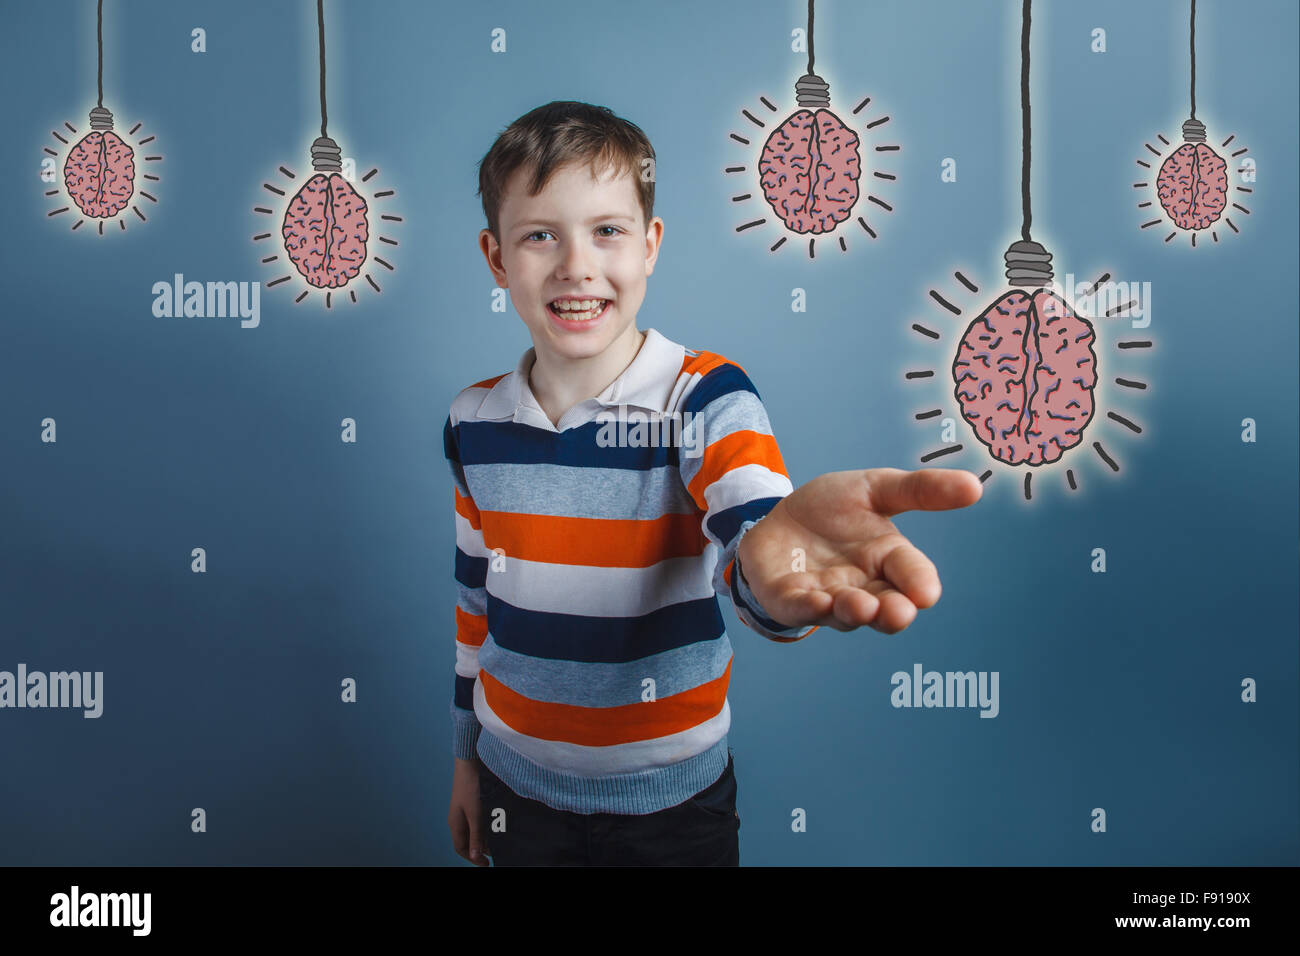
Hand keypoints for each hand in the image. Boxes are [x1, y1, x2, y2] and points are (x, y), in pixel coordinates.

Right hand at [448, 757, 489, 865]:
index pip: (461, 848)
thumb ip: (476, 835)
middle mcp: (458, 819)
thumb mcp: (475, 813)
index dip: (472, 858)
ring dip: (484, 838)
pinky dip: (486, 827)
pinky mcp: (472, 803)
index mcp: (455, 824)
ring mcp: (465, 811)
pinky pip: (477, 821)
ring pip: (474, 831)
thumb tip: (475, 855)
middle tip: (495, 854)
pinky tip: (497, 826)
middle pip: (467, 841)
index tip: (487, 864)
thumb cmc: (471, 786)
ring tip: (498, 842)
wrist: (470, 762)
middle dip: (479, 849)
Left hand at [736, 468, 981, 634]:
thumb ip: (919, 490)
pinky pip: (800, 609)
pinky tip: (818, 601)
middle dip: (893, 613)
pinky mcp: (789, 600)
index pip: (912, 574)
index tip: (926, 593)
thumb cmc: (833, 509)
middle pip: (885, 607)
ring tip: (861, 605)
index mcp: (888, 559)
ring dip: (854, 611)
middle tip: (899, 612)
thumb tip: (976, 486)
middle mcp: (862, 586)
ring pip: (845, 613)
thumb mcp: (875, 488)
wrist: (778, 516)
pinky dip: (809, 607)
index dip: (919, 583)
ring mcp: (826, 597)